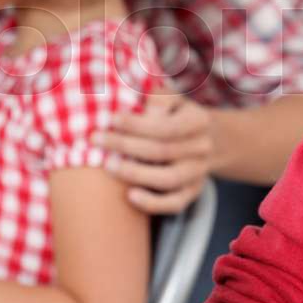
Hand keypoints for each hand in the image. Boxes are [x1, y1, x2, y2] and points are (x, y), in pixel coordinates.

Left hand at [92, 91, 214, 213]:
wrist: (205, 139)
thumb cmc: (176, 115)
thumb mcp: (171, 99)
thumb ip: (156, 99)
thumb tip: (135, 107)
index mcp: (199, 121)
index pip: (166, 126)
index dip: (137, 125)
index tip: (110, 119)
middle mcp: (203, 148)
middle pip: (163, 151)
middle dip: (126, 146)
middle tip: (96, 140)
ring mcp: (199, 173)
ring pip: (169, 179)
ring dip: (135, 174)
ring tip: (108, 167)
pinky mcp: (192, 192)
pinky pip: (174, 204)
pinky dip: (152, 203)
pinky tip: (129, 196)